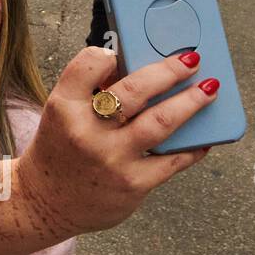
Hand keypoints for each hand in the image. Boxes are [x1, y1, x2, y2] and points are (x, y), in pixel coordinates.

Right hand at [17, 48, 211, 236]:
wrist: (45, 201)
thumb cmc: (61, 150)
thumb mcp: (63, 115)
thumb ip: (92, 92)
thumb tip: (140, 70)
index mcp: (63, 107)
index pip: (88, 65)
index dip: (108, 54)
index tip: (124, 53)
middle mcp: (86, 131)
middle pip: (136, 90)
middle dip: (170, 70)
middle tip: (191, 60)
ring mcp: (112, 158)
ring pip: (162, 121)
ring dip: (191, 101)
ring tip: (209, 90)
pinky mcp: (133, 183)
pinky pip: (173, 160)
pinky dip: (193, 146)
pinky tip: (204, 137)